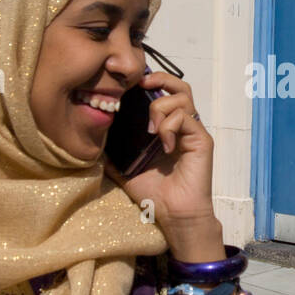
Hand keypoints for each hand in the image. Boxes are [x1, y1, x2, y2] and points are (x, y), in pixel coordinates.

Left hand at [104, 71, 216, 230]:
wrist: (174, 215)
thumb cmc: (155, 194)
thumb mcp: (125, 168)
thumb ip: (113, 152)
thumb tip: (92, 140)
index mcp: (168, 128)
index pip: (166, 93)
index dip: (152, 82)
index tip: (132, 85)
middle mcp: (184, 126)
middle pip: (181, 86)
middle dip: (161, 79)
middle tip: (142, 84)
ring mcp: (194, 132)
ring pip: (182, 98)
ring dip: (161, 107)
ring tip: (151, 130)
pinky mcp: (202, 141)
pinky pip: (186, 119)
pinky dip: (170, 126)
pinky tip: (163, 145)